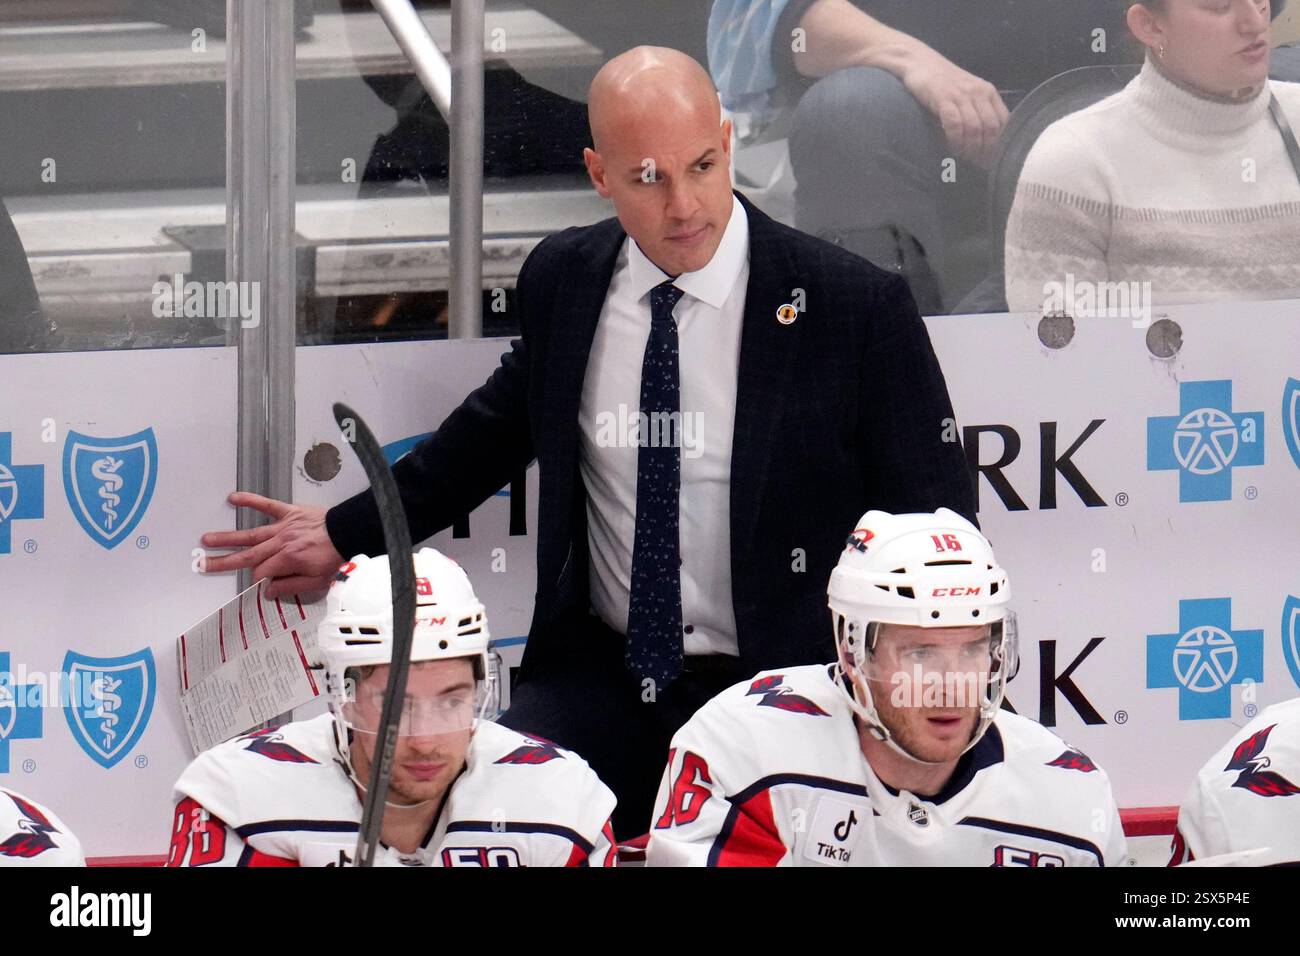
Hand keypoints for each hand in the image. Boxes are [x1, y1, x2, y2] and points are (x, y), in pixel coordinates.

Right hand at [200, 492, 343, 598]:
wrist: (350, 532)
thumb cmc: (336, 557)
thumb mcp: (317, 581)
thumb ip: (290, 587)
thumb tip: (267, 592)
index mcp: (287, 560)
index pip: (261, 573)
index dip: (258, 580)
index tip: (260, 584)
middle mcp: (281, 542)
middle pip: (247, 554)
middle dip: (223, 561)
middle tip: (202, 563)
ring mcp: (283, 526)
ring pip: (251, 533)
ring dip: (228, 537)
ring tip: (207, 539)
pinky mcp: (289, 512)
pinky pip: (267, 505)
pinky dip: (250, 500)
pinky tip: (233, 498)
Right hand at [896, 44, 1007, 167]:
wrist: (919, 62)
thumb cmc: (942, 83)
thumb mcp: (966, 94)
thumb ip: (977, 112)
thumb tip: (984, 144)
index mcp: (988, 92)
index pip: (1004, 122)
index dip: (999, 144)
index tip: (992, 159)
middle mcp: (979, 92)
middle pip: (991, 128)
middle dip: (985, 150)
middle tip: (976, 164)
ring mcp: (961, 94)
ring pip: (975, 128)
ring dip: (969, 148)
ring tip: (962, 157)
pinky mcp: (944, 98)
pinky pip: (955, 124)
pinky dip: (955, 140)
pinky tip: (951, 147)